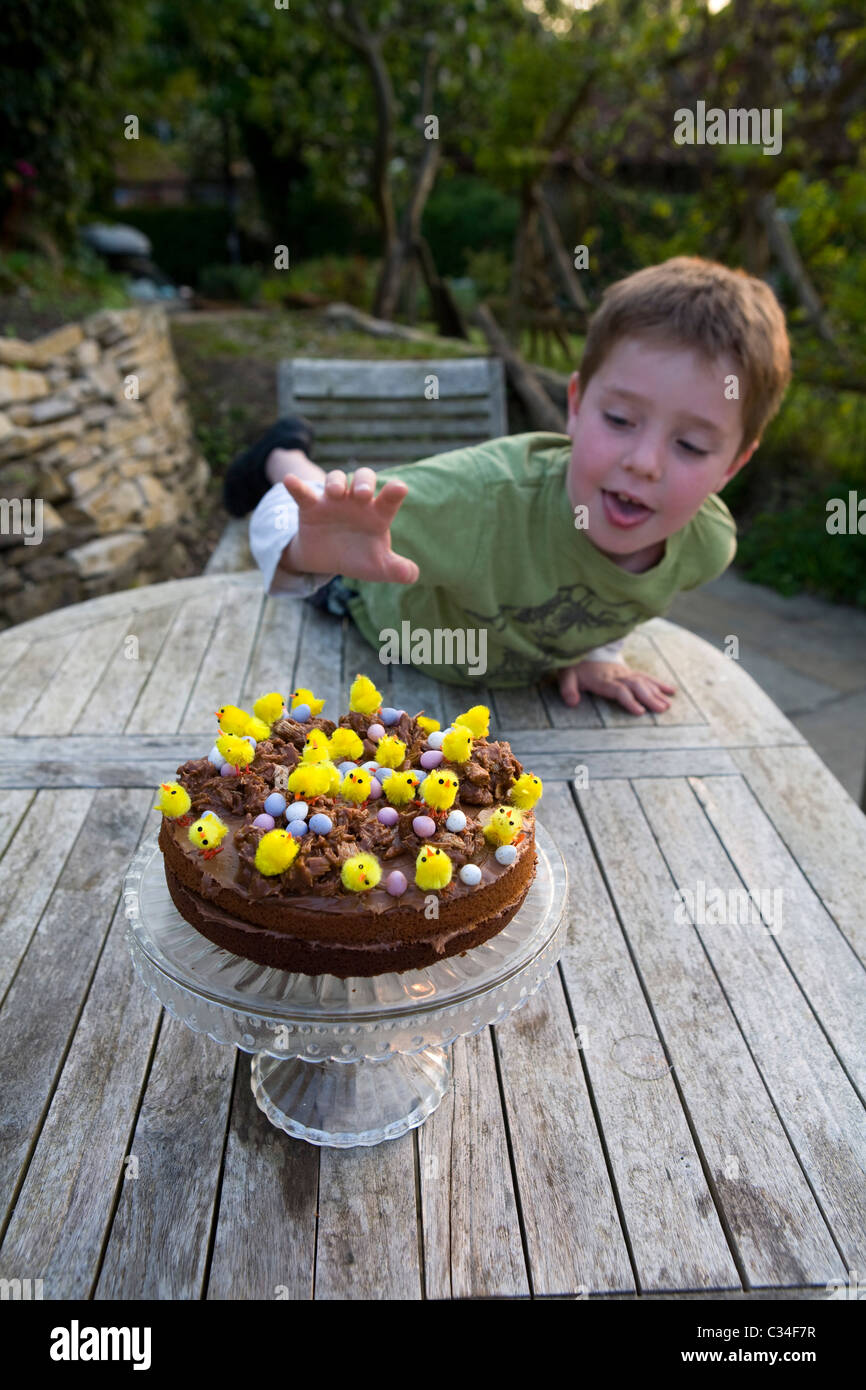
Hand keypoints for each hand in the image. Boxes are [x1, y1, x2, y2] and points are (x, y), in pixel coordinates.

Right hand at [280, 467, 418, 583]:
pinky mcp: (311, 506)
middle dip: (364, 482)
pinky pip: (303, 493)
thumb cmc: (359, 557)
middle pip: (363, 478)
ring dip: (336, 482)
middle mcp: (357, 501)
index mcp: (378, 514)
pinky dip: (297, 486)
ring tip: (335, 493)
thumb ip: (397, 569)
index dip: (394, 492)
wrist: (327, 560)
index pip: (389, 499)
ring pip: (335, 479)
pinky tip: (289, 480)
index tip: (400, 487)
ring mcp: (333, 501)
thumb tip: (412, 575)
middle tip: (362, 494)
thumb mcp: (378, 568)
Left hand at [558, 659, 675, 714]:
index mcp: (602, 679)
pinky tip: (671, 690)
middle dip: (650, 697)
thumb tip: (572, 702)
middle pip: (636, 686)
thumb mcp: (566, 676)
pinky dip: (659, 683)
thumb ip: (568, 689)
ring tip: (668, 705)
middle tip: (662, 709)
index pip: (619, 690)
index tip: (640, 711)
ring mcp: (625, 673)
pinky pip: (646, 676)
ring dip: (657, 693)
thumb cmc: (574, 667)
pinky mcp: (629, 672)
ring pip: (643, 681)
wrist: (582, 649)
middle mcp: (617, 675)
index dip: (629, 700)